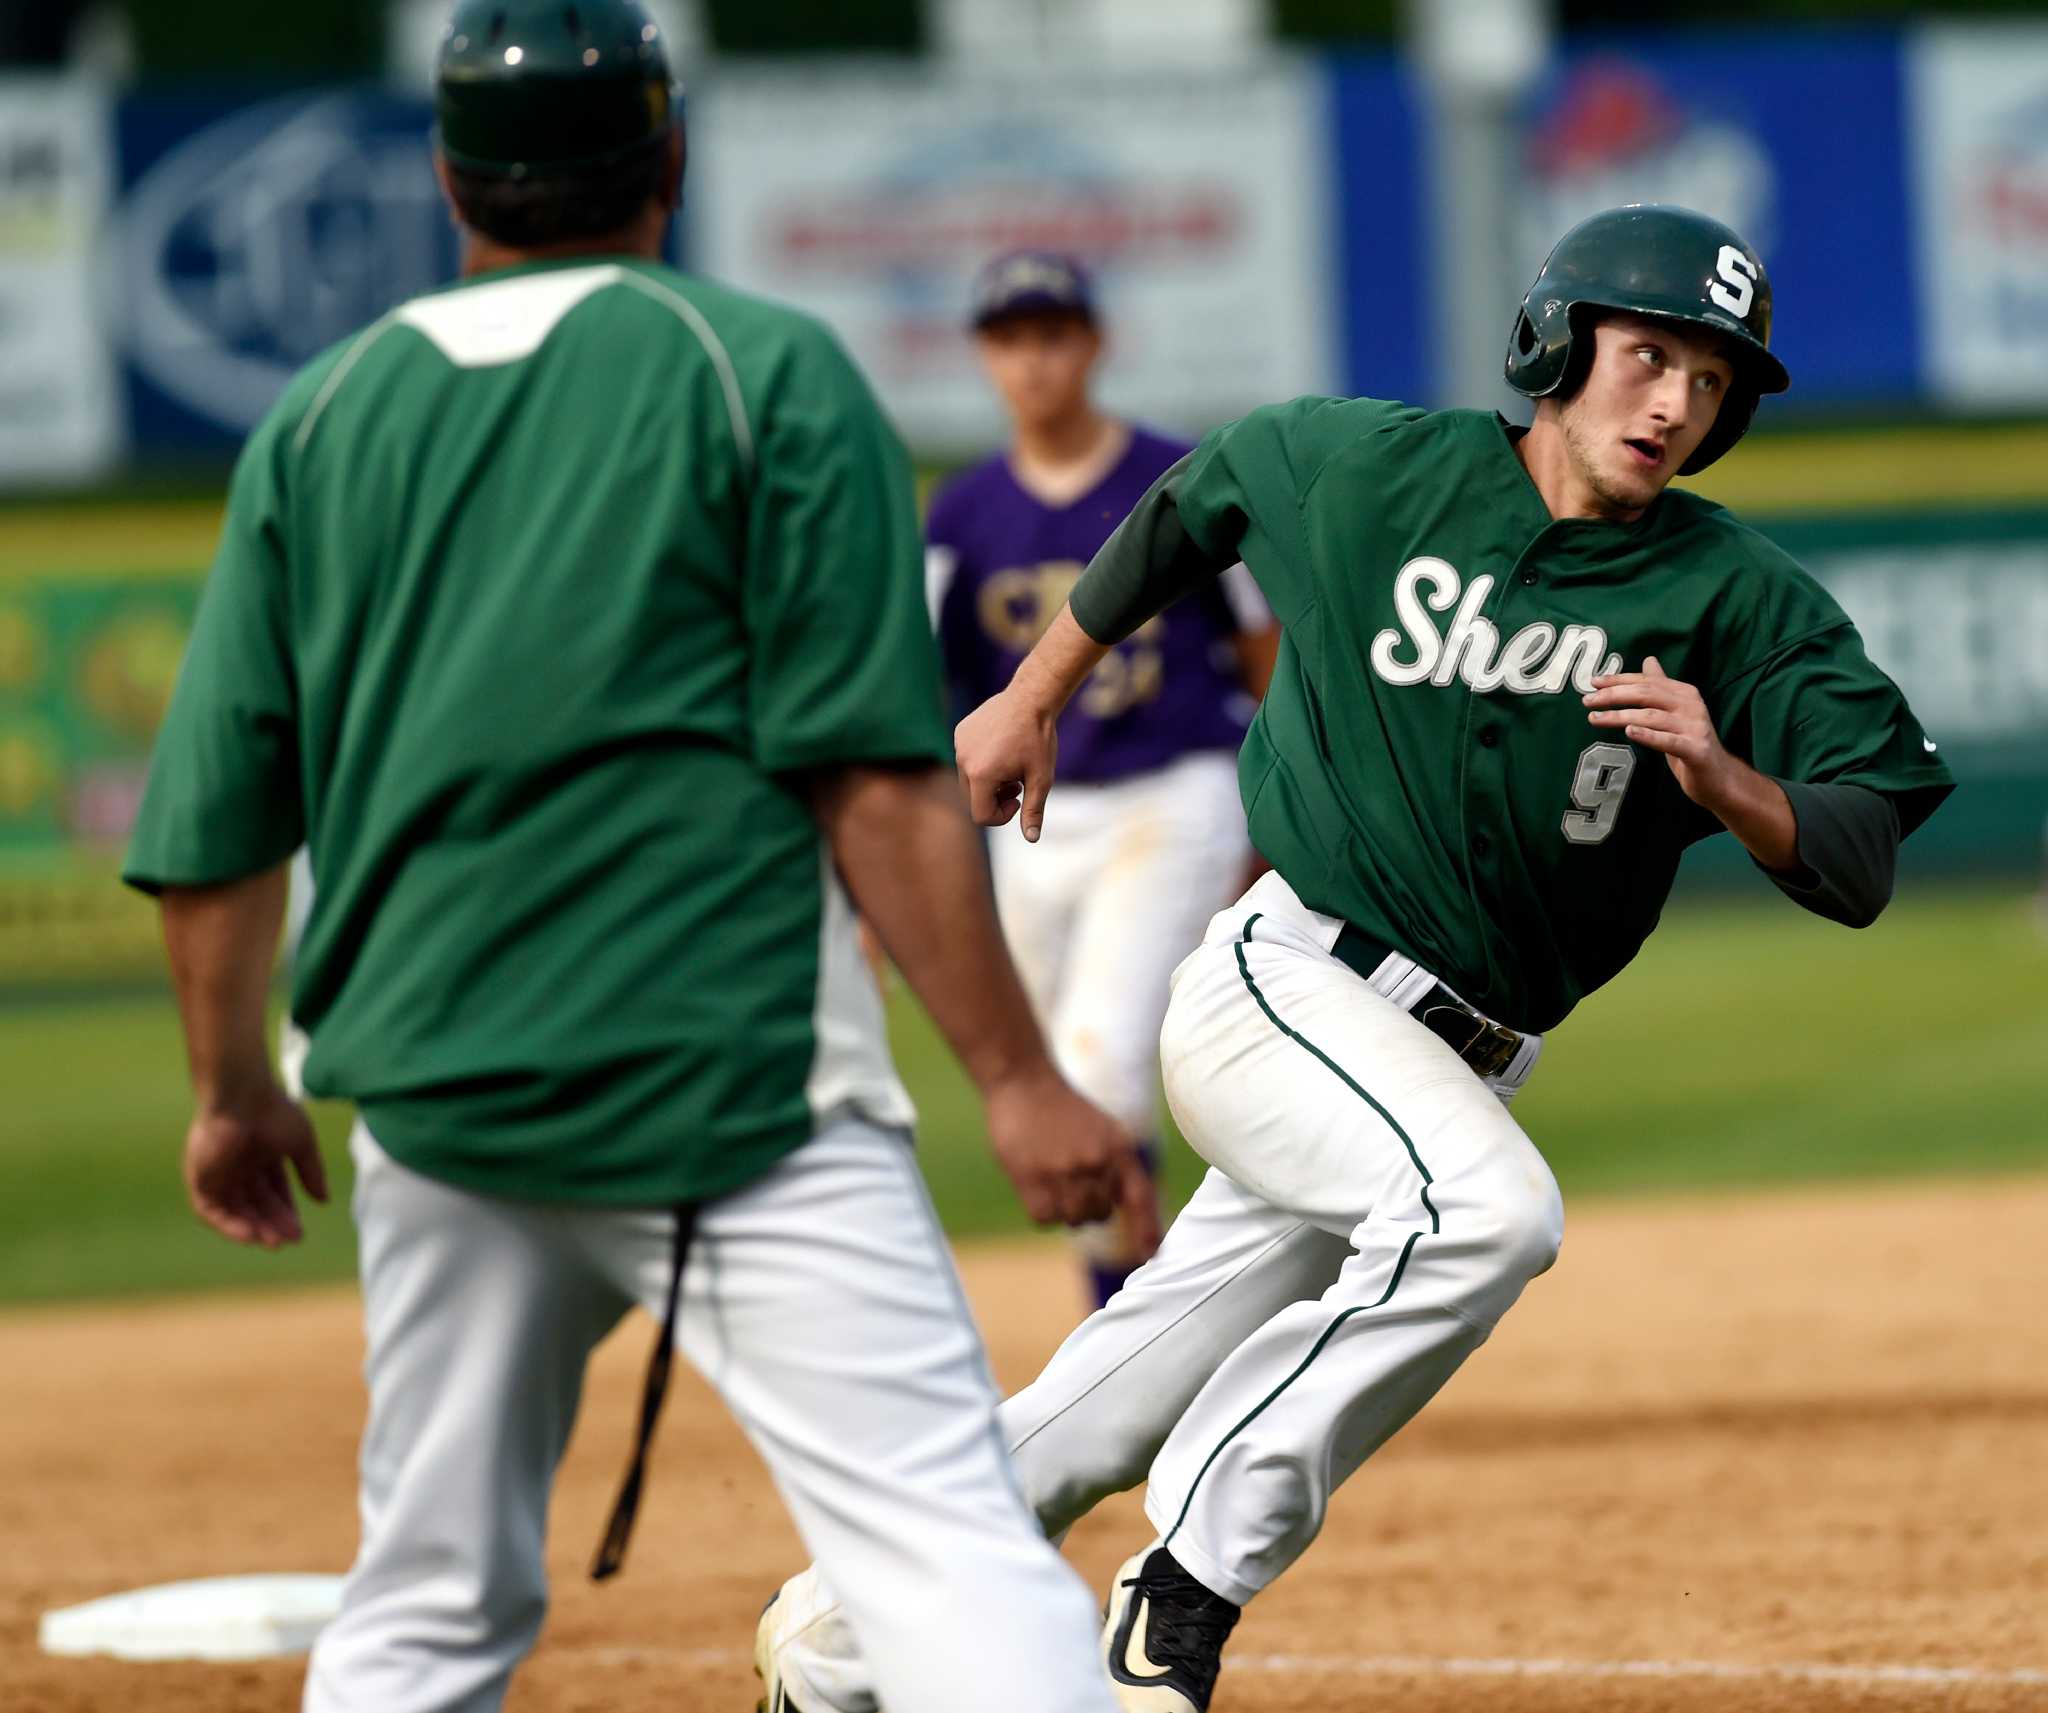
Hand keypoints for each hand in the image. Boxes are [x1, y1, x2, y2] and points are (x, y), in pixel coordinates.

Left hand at [183, 1082, 328, 1248]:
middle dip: (271, 1224)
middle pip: (255, 1204)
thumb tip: (323, 1201)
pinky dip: (227, 1225)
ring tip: (270, 1242)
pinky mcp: (199, 1178)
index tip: (299, 1231)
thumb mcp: (302, 1144)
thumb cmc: (274, 1111)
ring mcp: (217, 1173)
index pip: (274, 1192)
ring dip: (251, 1228)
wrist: (241, 1096)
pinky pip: (210, 1210)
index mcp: (262, 1156)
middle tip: (287, 1241)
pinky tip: (249, 1234)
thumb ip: (311, 1172)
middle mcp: (239, 1167)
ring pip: (233, 1211)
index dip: (286, 1212)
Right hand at [955, 686, 1059, 841]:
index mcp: (981, 776)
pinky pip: (967, 757)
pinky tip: (1002, 746)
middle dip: (995, 798)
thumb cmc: (1039, 739)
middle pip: (973, 798)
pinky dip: (982, 760)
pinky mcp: (960, 732)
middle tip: (1017, 783)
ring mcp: (959, 745)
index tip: (1019, 799)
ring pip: (969, 778)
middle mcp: (963, 761)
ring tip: (1010, 764)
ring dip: (988, 780)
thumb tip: (1031, 839)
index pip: (981, 815)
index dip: (1002, 816)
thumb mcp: (1041, 779)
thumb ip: (1033, 810)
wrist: (1031, 698)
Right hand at [983, 1064, 1162, 1254]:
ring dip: (1063, 1208)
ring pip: (1073, 1219)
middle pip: (1100, 1214)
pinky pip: (1045, 1219)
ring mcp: (1064, 1171)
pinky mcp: (1033, 1178)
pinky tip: (1034, 1185)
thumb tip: (1117, 1208)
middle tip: (1069, 1179)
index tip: (1152, 1255)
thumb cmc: (1064, 1110)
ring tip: (1051, 1178)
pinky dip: (1041, 1210)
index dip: (1148, 1230)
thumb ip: (1114, 1166)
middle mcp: (1096, 1162)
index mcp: (1119, 1148)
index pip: (1140, 1197)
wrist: (1025, 1081)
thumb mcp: (1103, 1130)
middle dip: (1087, 1205)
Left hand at [1583, 655, 1738, 810]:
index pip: (1647, 681)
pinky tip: (1629, 731)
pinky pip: (1668, 741)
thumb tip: (1649, 659)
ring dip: (1620, 716)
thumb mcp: (1674, 711)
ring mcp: (1695, 727)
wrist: (1718, 776)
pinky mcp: (1696, 749)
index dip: (1619, 680)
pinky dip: (1648, 735)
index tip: (1593, 683)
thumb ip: (1661, 687)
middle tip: (1587, 701)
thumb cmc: (1690, 742)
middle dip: (1614, 695)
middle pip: (1647, 694)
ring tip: (1595, 718)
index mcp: (1684, 693)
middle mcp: (1692, 705)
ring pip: (1652, 717)